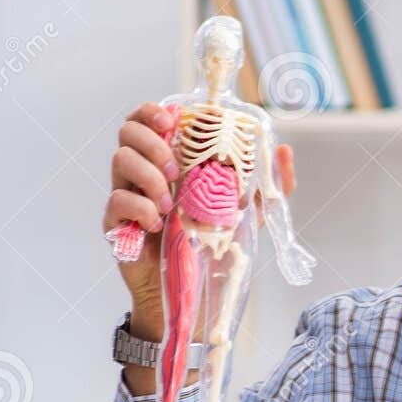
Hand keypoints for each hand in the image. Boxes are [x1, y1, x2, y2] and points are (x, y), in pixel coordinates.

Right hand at [104, 102, 293, 326]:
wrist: (194, 290)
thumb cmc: (216, 242)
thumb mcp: (250, 211)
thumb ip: (270, 183)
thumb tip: (284, 150)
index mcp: (171, 161)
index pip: (148, 120)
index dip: (152, 112)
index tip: (171, 120)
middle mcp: (144, 172)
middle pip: (128, 133)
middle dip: (152, 143)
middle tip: (176, 170)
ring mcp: (127, 195)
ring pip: (119, 161)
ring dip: (149, 176)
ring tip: (171, 203)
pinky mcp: (116, 223)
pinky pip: (117, 202)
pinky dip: (140, 208)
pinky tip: (160, 225)